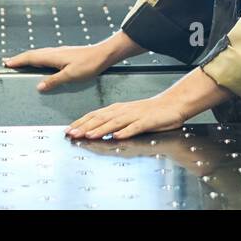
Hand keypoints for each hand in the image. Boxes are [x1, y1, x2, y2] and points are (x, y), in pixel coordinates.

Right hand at [2, 44, 109, 91]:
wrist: (103, 54)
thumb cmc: (89, 64)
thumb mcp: (71, 75)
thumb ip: (54, 81)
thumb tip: (39, 86)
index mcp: (53, 56)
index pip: (31, 57)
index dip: (18, 60)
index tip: (7, 63)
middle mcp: (54, 52)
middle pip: (33, 54)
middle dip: (20, 58)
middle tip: (8, 62)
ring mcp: (60, 52)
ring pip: (39, 54)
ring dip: (28, 58)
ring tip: (20, 62)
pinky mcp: (65, 54)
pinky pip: (46, 55)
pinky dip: (38, 58)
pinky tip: (40, 63)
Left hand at [65, 95, 188, 140]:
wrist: (172, 104)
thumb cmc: (151, 112)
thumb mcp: (129, 115)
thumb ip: (113, 122)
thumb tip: (95, 129)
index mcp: (118, 109)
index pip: (95, 115)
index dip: (81, 122)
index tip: (68, 130)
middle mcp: (123, 111)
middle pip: (101, 119)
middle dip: (85, 127)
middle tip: (71, 134)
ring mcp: (135, 116)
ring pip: (114, 123)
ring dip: (100, 129)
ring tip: (88, 136)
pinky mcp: (147, 121)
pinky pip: (134, 127)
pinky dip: (125, 132)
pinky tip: (116, 136)